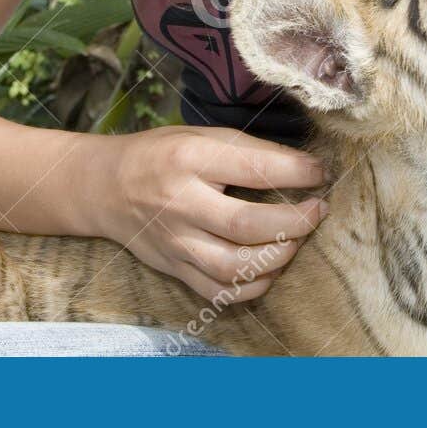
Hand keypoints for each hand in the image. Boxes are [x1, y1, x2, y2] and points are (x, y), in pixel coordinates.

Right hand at [90, 124, 330, 304]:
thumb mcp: (202, 135)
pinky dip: (252, 287)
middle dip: (294, 222)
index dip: (297, 172)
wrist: (105, 187)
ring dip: (277, 259)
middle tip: (317, 211)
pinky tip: (269, 269)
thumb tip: (304, 166)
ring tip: (295, 241)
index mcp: (190, 159)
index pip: (253, 168)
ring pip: (233, 267)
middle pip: (246, 225)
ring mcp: (175, 241)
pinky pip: (218, 292)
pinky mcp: (174, 269)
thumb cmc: (162, 154)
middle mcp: (180, 203)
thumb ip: (249, 150)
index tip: (321, 173)